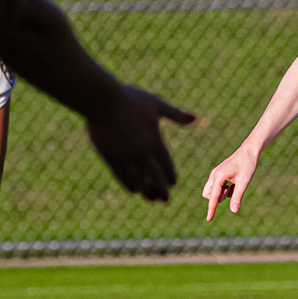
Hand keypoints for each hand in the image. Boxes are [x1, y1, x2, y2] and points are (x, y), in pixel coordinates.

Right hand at [84, 85, 195, 201]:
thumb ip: (175, 114)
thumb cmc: (130, 99)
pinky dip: (129, 184)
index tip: (172, 183)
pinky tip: (133, 189)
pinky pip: (122, 176)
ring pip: (140, 181)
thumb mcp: (156, 105)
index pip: (166, 164)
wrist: (103, 100)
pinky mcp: (111, 158)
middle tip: (165, 200)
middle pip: (156, 177)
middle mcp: (143, 152)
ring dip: (146, 191)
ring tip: (150, 198)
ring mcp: (127, 157)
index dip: (170, 175)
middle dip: (161, 190)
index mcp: (155, 140)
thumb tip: (194, 118)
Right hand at [200, 147, 258, 222]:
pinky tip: (234, 183)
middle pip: (209, 195)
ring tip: (234, 186)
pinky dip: (224, 189)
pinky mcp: (218, 174)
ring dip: (222, 194)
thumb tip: (233, 211)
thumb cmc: (247, 165)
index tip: (209, 220)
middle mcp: (214, 175)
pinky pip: (217, 187)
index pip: (213, 197)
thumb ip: (237, 197)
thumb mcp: (244, 182)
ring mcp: (215, 174)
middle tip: (231, 191)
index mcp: (218, 177)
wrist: (249, 151)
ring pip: (212, 192)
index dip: (211, 210)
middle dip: (218, 198)